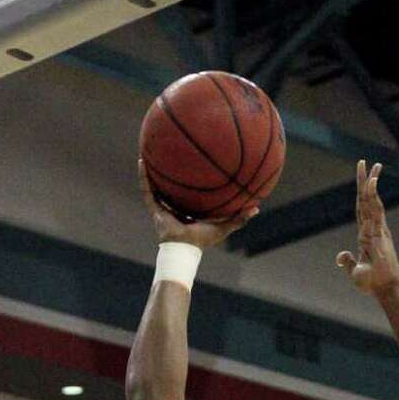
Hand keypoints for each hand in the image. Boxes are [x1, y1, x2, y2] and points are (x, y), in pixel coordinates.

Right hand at [137, 157, 255, 250]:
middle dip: (171, 170)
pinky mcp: (154, 208)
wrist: (184, 248)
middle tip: (172, 151)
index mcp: (190, 210)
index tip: (194, 163)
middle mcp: (175, 207)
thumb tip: (257, 208)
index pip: (190, 192)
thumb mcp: (223, 226)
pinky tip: (142, 161)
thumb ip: (239, 217)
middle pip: (172, 185)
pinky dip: (143, 177)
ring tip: (149, 151)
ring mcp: (163, 207)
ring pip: (155, 185)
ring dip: (151, 170)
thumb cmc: (203, 240)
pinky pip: (147, 190)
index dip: (191, 179)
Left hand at [336, 162, 398, 297]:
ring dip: (372, 183)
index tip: (363, 179)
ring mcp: (378, 229)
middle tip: (365, 162)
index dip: (361, 194)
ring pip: (373, 201)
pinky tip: (372, 183)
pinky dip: (373, 195)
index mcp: (366, 235)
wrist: (384, 289)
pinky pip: (375, 210)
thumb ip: (348, 262)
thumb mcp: (355, 272)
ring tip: (373, 166)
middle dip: (366, 181)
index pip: (362, 209)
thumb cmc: (373, 283)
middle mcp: (373, 228)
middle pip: (368, 200)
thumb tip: (340, 256)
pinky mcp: (380, 231)